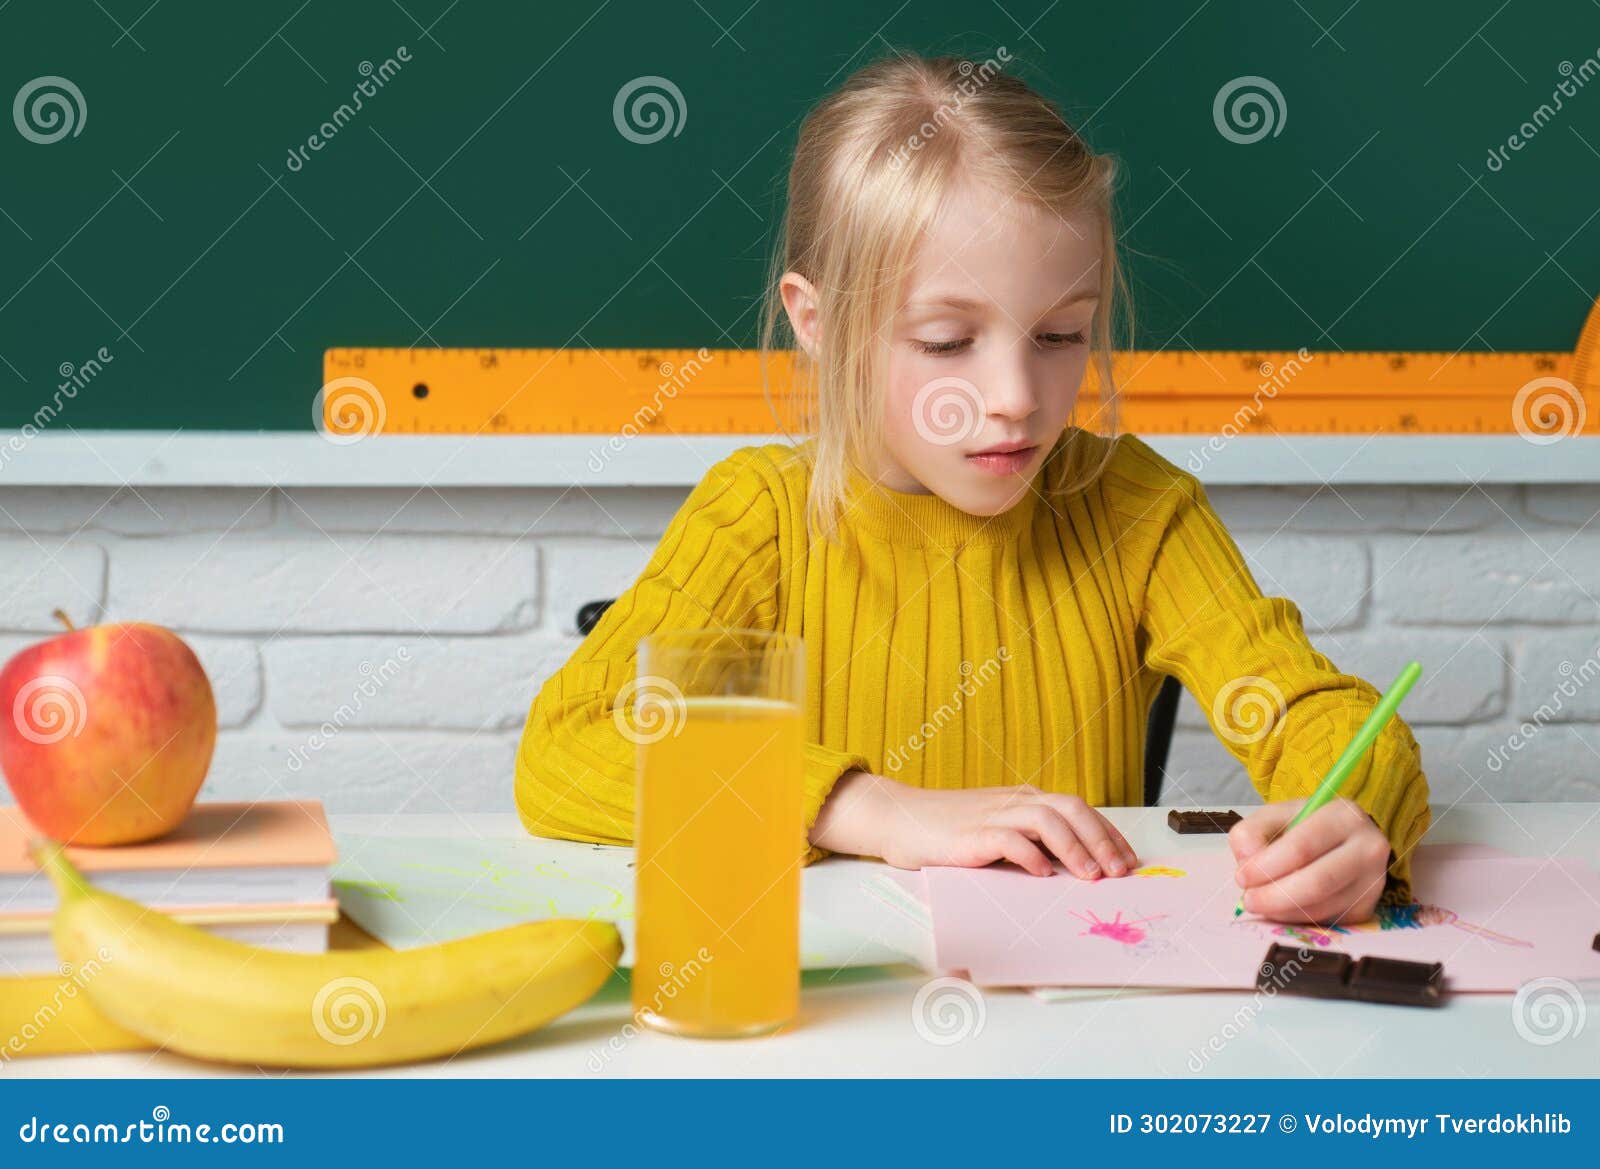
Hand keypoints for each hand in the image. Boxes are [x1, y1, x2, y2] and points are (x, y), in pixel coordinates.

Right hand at [812, 772, 1138, 878]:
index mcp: (1025, 800)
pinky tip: (1043, 874)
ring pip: (1047, 820)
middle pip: (1071, 809)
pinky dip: (1030, 856)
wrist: (900, 818)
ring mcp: (993, 814)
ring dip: (1075, 848)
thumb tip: (1075, 867)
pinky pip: (1008, 839)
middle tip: (1121, 872)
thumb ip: (1031, 842)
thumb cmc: (950, 831)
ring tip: (1091, 876)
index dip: (1108, 833)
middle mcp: (1015, 801)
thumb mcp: (998, 831)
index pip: (1079, 809)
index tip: (1128, 860)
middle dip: (1102, 840)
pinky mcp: (971, 833)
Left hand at [1228, 797, 1391, 924]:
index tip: (1242, 876)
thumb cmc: (1302, 827)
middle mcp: (1368, 848)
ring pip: (1322, 907)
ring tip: (1261, 903)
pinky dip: (1297, 919)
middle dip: (1275, 896)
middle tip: (1248, 900)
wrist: (1340, 842)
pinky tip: (1283, 909)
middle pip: (1318, 882)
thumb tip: (1247, 861)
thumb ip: (1251, 832)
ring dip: (1283, 911)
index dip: (1267, 866)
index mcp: (1344, 815)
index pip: (1302, 846)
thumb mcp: (1273, 817)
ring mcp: (1373, 881)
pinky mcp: (1367, 908)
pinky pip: (1327, 920)